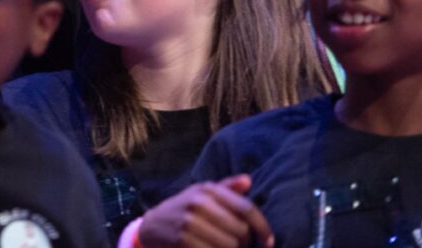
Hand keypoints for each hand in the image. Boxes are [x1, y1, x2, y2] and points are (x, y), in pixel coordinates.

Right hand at [139, 176, 272, 247]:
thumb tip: (248, 180)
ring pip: (230, 245)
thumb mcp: (200, 194)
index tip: (270, 241)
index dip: (263, 227)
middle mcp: (198, 203)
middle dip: (246, 244)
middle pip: (241, 231)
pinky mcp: (183, 241)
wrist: (151, 227)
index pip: (245, 208)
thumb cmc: (183, 210)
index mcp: (207, 190)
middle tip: (241, 247)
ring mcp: (189, 223)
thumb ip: (226, 188)